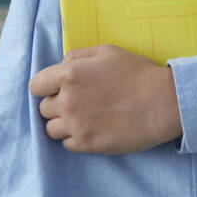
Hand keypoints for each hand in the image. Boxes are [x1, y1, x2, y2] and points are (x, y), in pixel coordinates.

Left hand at [28, 45, 182, 154]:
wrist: (162, 102)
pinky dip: (75, 137)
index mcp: (68, 74)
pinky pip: (66, 144)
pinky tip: (91, 128)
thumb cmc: (136, 72)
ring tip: (83, 118)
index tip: (57, 89)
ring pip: (51, 129)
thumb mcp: (106, 51)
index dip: (45, 86)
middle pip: (43, 108)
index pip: (35, 86)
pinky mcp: (87, 145)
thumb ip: (76, 56)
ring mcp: (76, 125)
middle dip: (56, 104)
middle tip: (77, 102)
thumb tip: (59, 66)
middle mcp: (67, 101)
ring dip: (63, 123)